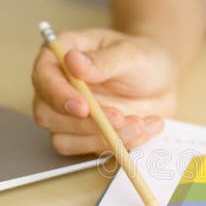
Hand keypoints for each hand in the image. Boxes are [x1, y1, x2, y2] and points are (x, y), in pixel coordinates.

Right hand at [31, 28, 176, 154]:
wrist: (162, 83)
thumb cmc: (144, 59)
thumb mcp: (132, 54)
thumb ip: (103, 61)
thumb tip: (72, 61)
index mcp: (63, 55)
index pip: (43, 75)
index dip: (57, 94)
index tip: (83, 107)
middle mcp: (60, 86)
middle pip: (47, 114)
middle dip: (86, 124)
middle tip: (121, 118)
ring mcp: (70, 115)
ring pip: (65, 139)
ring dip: (103, 138)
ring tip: (139, 123)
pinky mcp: (85, 135)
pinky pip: (90, 151)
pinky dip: (118, 145)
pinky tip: (143, 128)